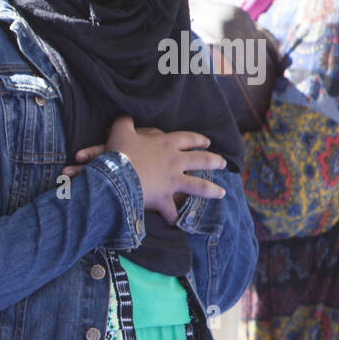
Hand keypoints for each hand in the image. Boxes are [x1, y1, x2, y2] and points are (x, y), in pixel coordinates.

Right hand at [61, 115, 226, 224]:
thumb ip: (124, 122)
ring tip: (222, 193)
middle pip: (200, 160)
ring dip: (211, 190)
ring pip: (198, 186)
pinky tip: (180, 224)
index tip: (207, 142)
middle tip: (222, 163)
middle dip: (213, 161)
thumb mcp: (120, 131)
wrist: (115, 175)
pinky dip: (175, 218)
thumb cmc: (119, 151)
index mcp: (166, 144)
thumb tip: (124, 116)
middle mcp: (175, 162)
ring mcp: (172, 181)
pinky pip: (172, 211)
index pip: (187, 139)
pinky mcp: (164, 198)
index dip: (198, 139)